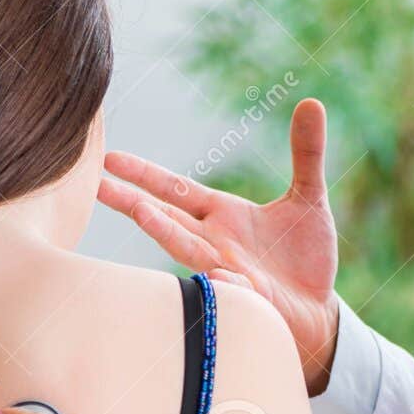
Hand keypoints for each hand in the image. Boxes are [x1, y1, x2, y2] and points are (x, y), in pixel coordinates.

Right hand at [100, 97, 340, 394]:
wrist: (318, 311)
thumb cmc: (305, 259)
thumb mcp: (309, 199)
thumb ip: (306, 154)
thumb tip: (311, 102)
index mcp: (222, 215)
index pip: (175, 189)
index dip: (144, 174)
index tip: (110, 159)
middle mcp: (214, 242)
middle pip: (165, 217)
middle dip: (132, 201)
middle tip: (94, 185)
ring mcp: (227, 271)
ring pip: (189, 249)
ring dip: (166, 231)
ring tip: (141, 213)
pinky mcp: (249, 298)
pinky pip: (231, 287)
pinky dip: (224, 280)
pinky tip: (218, 273)